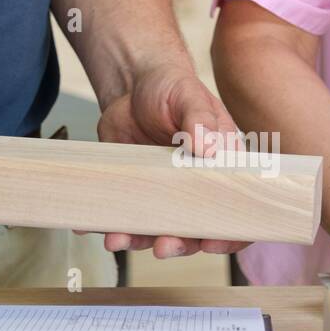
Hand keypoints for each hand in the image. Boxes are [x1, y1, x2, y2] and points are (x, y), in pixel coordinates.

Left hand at [96, 58, 249, 257]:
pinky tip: (94, 227)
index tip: (211, 242)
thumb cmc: (172, 88)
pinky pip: (124, 216)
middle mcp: (194, 188)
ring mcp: (163, 193)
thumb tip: (206, 148)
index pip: (236, 210)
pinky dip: (109, 225)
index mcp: (220, 168)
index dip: (229, 234)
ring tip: (118, 239)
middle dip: (179, 244)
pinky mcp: (133, 191)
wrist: (132, 84)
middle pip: (195, 230)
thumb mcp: (189, 96)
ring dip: (139, 240)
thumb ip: (199, 119)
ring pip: (157, 230)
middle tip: (163, 246)